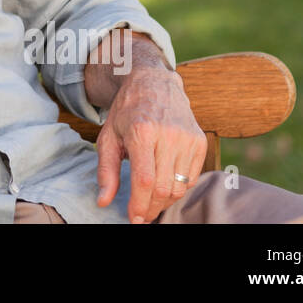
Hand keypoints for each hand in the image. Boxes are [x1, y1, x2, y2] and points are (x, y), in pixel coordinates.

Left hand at [94, 67, 205, 222]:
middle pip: (164, 187)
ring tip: (151, 201)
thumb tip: (103, 202)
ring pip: (180, 186)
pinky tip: (165, 183)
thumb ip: (106, 171)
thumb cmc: (127, 112)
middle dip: (152, 207)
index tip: (134, 219)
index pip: (144, 180)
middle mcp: (168, 135)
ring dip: (165, 200)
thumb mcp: (107, 137)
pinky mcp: (200, 141)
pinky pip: (192, 177)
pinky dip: (179, 187)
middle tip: (142, 215)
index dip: (140, 205)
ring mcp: (187, 138)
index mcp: (141, 132)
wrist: (154, 83)